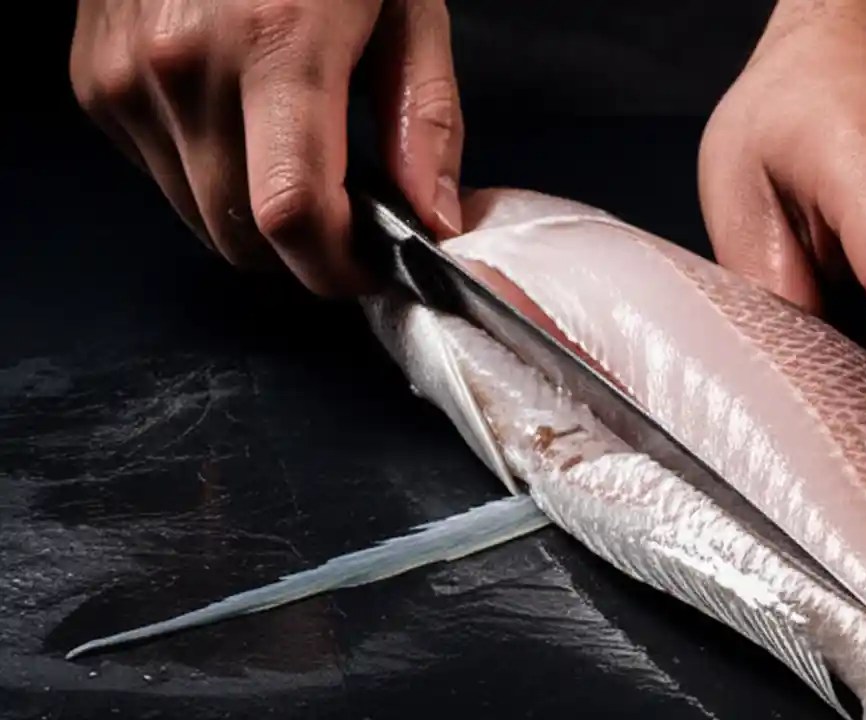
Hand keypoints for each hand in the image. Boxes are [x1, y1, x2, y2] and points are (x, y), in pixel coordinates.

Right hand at [69, 0, 463, 295]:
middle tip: (349, 222)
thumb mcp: (404, 6)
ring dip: (257, 220)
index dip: (336, 266)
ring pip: (199, 218)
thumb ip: (426, 119)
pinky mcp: (92, 82)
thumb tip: (434, 219)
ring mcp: (125, 76)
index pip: (294, 212)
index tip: (370, 268)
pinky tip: (243, 125)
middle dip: (303, 253)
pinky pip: (162, 176)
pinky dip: (211, 177)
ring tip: (299, 162)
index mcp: (277, 41)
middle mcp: (184, 65)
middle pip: (242, 235)